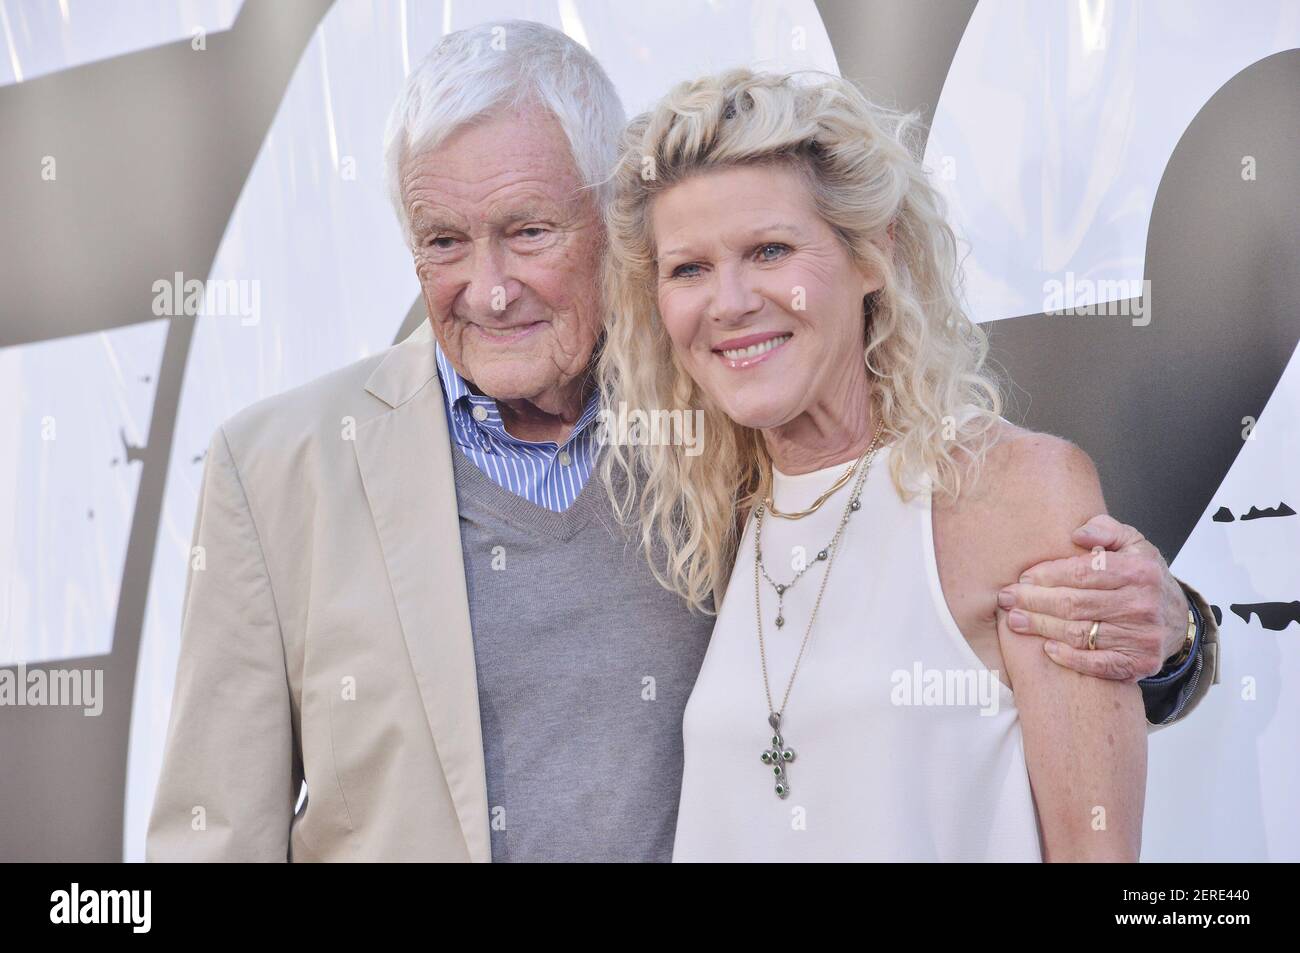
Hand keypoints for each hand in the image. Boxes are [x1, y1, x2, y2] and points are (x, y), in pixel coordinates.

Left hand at [996, 514, 1189, 680]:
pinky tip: (1047, 648)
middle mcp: (1142, 604)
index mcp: (1139, 571)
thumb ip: (1107, 530)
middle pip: (1075, 604)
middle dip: (1034, 601)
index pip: (1082, 572)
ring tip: (1015, 620)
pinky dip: (1070, 658)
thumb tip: (1078, 533)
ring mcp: (1141, 636)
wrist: (1176, 619)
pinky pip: (1098, 664)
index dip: (1047, 575)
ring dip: (1042, 627)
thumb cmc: (1144, 578)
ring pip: (1080, 633)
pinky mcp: (1139, 663)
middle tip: (1007, 599)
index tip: (1023, 577)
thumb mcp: (1133, 544)